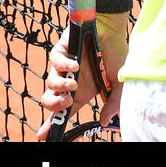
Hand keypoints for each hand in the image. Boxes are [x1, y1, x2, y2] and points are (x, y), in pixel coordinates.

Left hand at [34, 23, 126, 140]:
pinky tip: (75, 66)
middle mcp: (71, 81)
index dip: (53, 125)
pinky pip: (55, 62)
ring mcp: (64, 66)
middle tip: (65, 104)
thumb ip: (113, 103)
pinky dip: (63, 66)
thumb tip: (104, 121)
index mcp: (82, 91)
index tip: (46, 137)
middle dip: (54, 106)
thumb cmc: (118, 54)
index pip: (64, 112)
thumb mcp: (119, 83)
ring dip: (60, 87)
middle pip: (51, 100)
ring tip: (72, 85)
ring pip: (50, 83)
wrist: (115, 29)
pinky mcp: (61, 51)